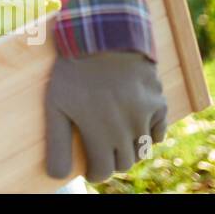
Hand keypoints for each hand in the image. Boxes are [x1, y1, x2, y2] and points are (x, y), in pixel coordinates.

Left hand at [45, 50, 168, 183]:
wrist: (102, 36)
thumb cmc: (73, 72)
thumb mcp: (55, 106)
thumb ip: (57, 143)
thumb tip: (57, 177)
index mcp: (100, 135)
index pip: (102, 172)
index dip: (94, 172)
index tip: (89, 167)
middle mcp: (127, 131)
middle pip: (124, 163)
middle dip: (111, 161)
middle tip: (101, 150)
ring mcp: (145, 117)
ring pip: (142, 150)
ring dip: (129, 149)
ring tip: (115, 138)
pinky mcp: (159, 102)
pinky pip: (158, 132)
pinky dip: (149, 134)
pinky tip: (134, 124)